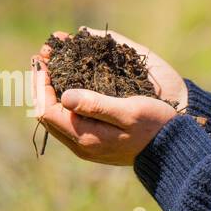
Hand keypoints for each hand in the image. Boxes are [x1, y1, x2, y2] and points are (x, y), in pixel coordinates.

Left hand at [32, 35, 178, 165]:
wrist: (171, 150)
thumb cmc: (154, 126)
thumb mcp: (129, 111)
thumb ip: (96, 104)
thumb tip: (64, 95)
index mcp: (85, 137)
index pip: (47, 111)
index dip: (40, 85)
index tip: (42, 62)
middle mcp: (80, 144)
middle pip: (45, 115)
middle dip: (40, 86)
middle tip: (41, 59)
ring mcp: (85, 145)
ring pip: (54, 118)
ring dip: (48, 93)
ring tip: (49, 67)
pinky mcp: (92, 141)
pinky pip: (66, 120)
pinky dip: (60, 101)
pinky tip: (65, 84)